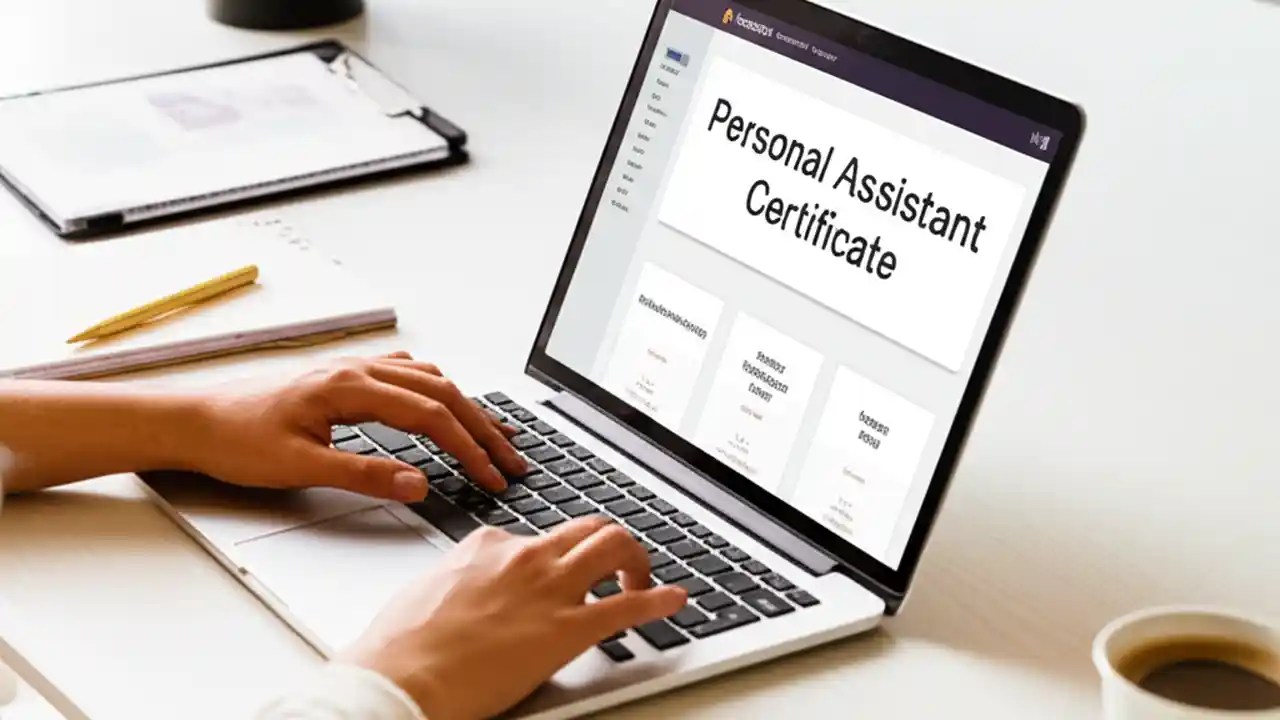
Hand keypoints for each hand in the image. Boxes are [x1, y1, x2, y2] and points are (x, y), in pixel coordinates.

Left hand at [192, 352, 526, 500]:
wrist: (194, 420)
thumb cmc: (236, 440)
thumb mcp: (300, 467)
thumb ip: (364, 474)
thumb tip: (418, 482)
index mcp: (351, 387)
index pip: (432, 416)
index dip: (470, 448)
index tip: (493, 476)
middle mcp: (359, 369)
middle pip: (442, 392)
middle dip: (483, 428)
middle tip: (512, 460)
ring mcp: (353, 369)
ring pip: (430, 379)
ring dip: (466, 407)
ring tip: (493, 435)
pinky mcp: (344, 377)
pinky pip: (407, 374)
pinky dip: (437, 391)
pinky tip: (443, 404)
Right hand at [339, 517, 687, 719]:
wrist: (400, 677)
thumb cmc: (400, 646)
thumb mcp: (428, 593)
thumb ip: (460, 584)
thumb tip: (465, 594)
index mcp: (489, 546)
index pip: (537, 536)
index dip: (554, 556)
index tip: (558, 574)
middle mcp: (525, 557)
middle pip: (587, 529)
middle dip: (609, 545)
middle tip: (617, 570)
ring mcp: (550, 590)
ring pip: (614, 548)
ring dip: (637, 562)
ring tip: (642, 582)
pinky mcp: (567, 630)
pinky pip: (628, 607)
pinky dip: (658, 602)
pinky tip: (673, 601)